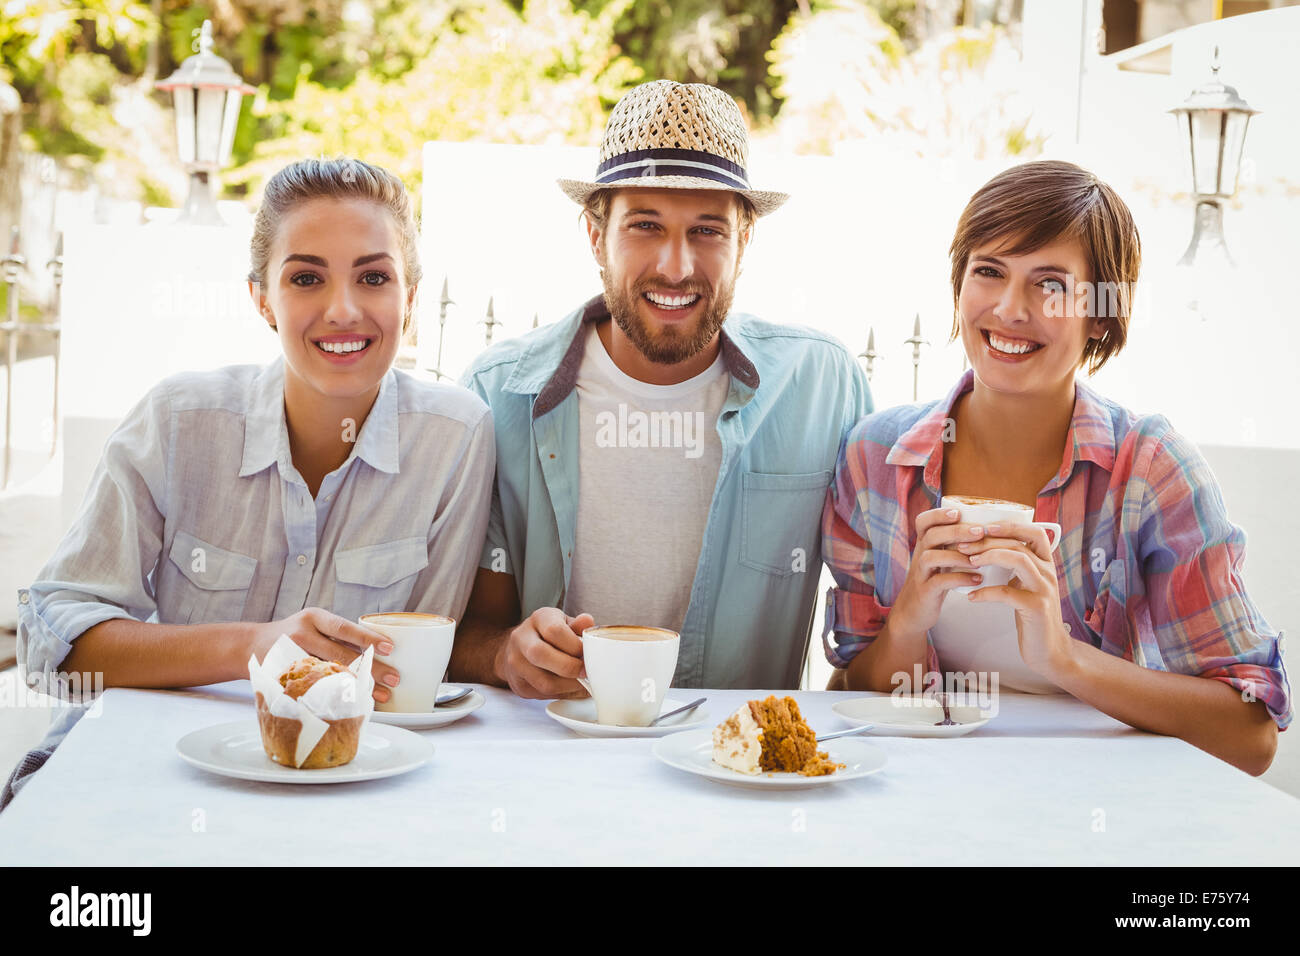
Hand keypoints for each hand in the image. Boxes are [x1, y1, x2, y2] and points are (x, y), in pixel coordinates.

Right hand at [248, 607, 398, 704]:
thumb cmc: (293, 635)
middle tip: (394, 678)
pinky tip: (353, 701)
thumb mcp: (312, 624)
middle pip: (342, 654)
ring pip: (331, 674)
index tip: (389, 648)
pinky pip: (315, 689)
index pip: (344, 628)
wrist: (250, 645)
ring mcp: (292, 657)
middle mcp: (302, 635)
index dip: (368, 638)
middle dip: (371, 668)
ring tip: (381, 695)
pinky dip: (337, 695)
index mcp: (313, 618)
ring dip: (359, 685)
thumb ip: (337, 635)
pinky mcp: (285, 678)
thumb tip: (378, 652)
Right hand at [494, 607, 592, 699]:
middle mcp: (521, 639)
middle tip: (586, 672)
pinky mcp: (518, 684)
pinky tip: (571, 688)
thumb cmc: (550, 634)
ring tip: (582, 682)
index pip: (554, 630)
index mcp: (538, 619)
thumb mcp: (565, 623)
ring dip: (568, 686)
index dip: (574, 646)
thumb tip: (587, 621)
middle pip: (541, 655)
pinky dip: (562, 694)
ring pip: (543, 681)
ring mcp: (516, 663)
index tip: (587, 654)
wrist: (520, 647)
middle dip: (569, 667)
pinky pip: (542, 694)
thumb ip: (578, 625)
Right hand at [888, 507, 987, 637]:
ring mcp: (920, 574)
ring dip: (957, 556)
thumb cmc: (934, 581)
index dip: (938, 514)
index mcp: (924, 545)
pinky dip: (959, 579)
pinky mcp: (925, 592)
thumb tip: (985, 527)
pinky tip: (978, 580)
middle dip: (956, 531)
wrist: (913, 612)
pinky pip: (939, 582)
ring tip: (979, 560)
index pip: (923, 521)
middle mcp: (919, 555)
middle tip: (980, 531)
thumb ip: (952, 545)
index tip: (958, 512)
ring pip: (931, 557)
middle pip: (931, 535)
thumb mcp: (939, 560)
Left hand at [962, 524, 1074, 678]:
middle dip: (989, 541)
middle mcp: (1049, 573)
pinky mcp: (1037, 608)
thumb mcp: (1025, 586)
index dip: (1011, 526)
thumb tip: (984, 549)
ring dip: (990, 557)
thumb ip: (1014, 568)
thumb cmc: (1031, 615)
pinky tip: (971, 596)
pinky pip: (1008, 593)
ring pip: (1019, 560)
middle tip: (964, 545)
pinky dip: (986, 592)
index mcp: (1046, 565)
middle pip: (1020, 544)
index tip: (984, 526)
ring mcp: (1045, 590)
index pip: (1035, 533)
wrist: (1049, 650)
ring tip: (969, 562)